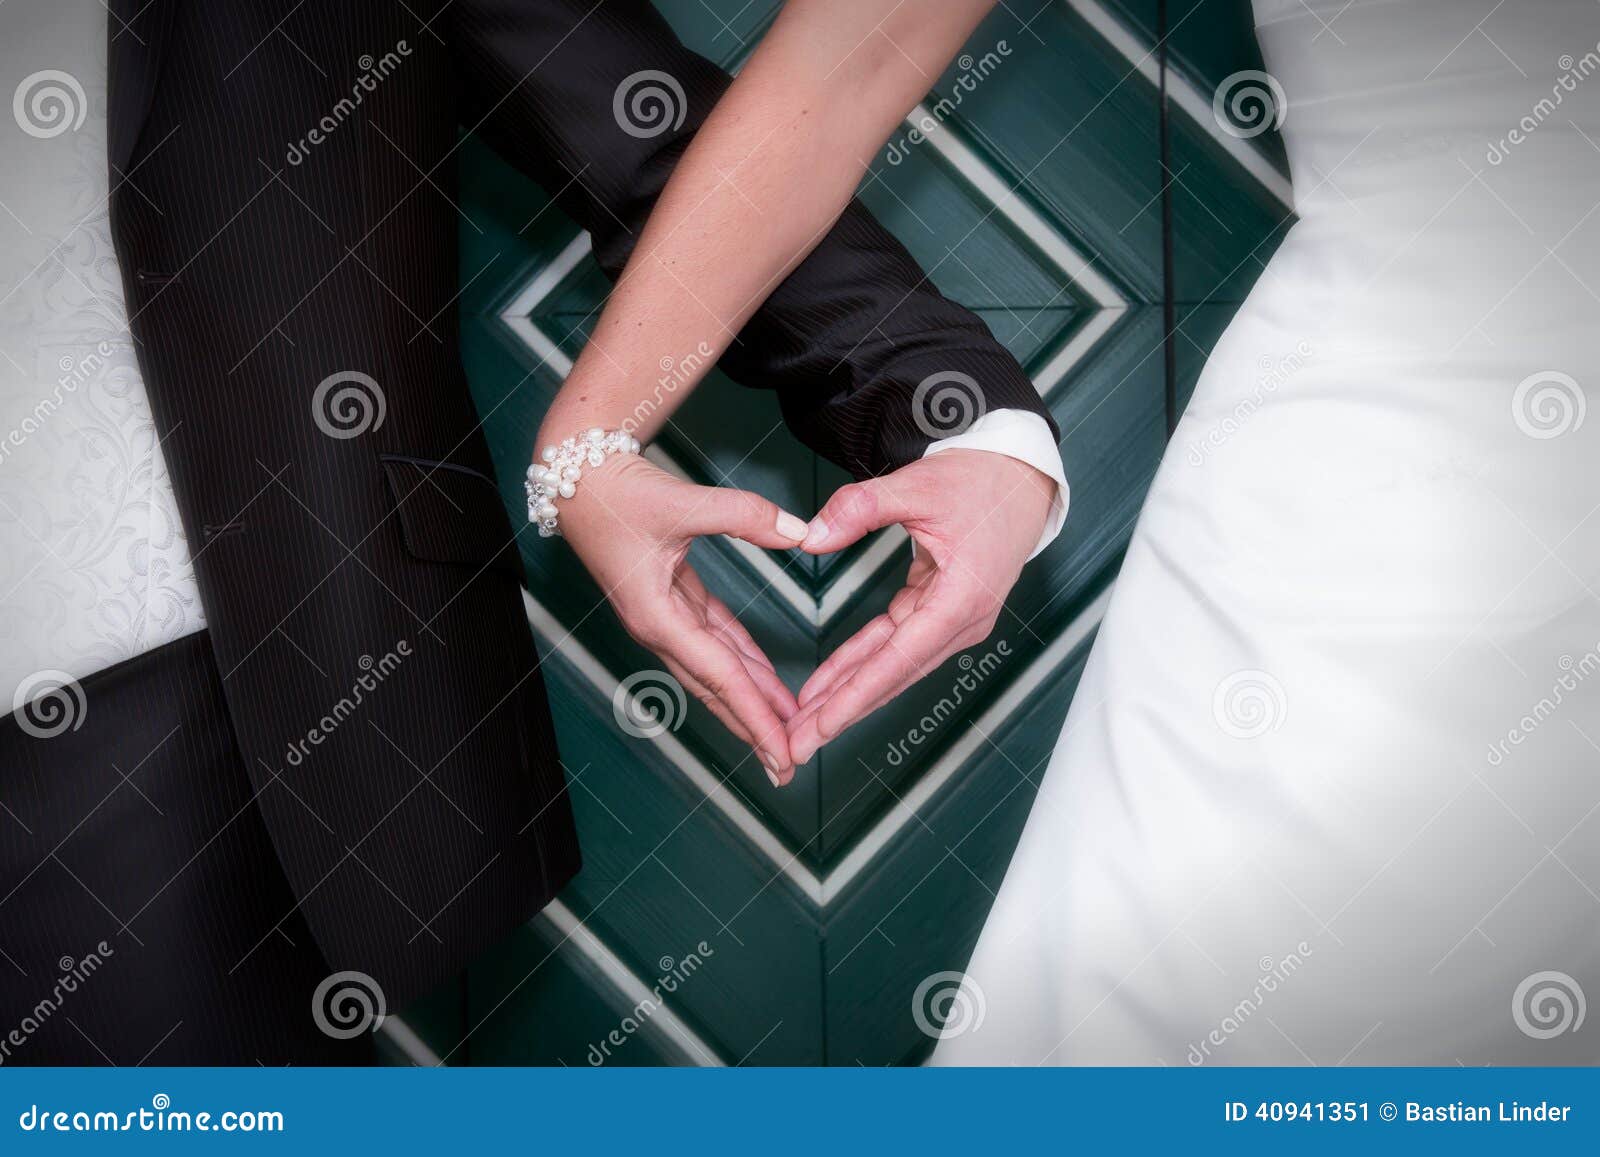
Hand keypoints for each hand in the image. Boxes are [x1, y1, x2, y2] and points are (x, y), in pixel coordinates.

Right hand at [558, 451, 810, 782]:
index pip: (719, 677)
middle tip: (788, 766)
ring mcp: (664, 617)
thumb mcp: (684, 502)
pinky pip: (715, 640)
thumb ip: (745, 517)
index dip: (755, 716)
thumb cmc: (618, 494)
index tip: (782, 752)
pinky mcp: (672, 599)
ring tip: (786, 731)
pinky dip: (742, 661)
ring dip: (751, 700)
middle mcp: (659, 628)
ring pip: (716, 670)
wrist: (577, 476)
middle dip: (753, 728)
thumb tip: (799, 531)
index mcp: (657, 618)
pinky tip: (766, 680)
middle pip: (716, 689)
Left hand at [785, 450, 1055, 765]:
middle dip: (843, 711)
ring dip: (848, 692)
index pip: (900, 659)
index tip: (821, 723)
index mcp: (962, 598)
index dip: (856, 695)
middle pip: (894, 675)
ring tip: (804, 721)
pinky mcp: (944, 612)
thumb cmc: (981, 481)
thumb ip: (861, 508)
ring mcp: (955, 620)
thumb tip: (811, 536)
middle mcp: (963, 621)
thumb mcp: (917, 486)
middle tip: (797, 743)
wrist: (1022, 477)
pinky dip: (862, 663)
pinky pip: (895, 644)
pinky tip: (829, 684)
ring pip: (892, 666)